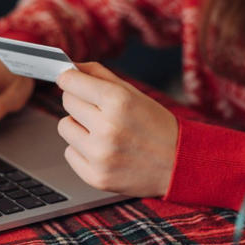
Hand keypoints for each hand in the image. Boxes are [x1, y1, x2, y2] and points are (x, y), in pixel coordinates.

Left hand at [56, 62, 177, 197]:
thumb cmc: (157, 126)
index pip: (70, 81)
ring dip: (79, 127)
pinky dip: (82, 151)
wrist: (179, 165)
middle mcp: (108, 128)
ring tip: (103, 133)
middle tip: (101, 111)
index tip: (70, 81)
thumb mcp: (134, 93)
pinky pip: (69, 153)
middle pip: (67, 102)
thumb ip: (100, 75)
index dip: (69, 79)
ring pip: (64, 127)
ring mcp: (100, 155)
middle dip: (80, 102)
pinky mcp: (96, 177)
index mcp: (119, 101)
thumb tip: (71, 68)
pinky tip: (104, 151)